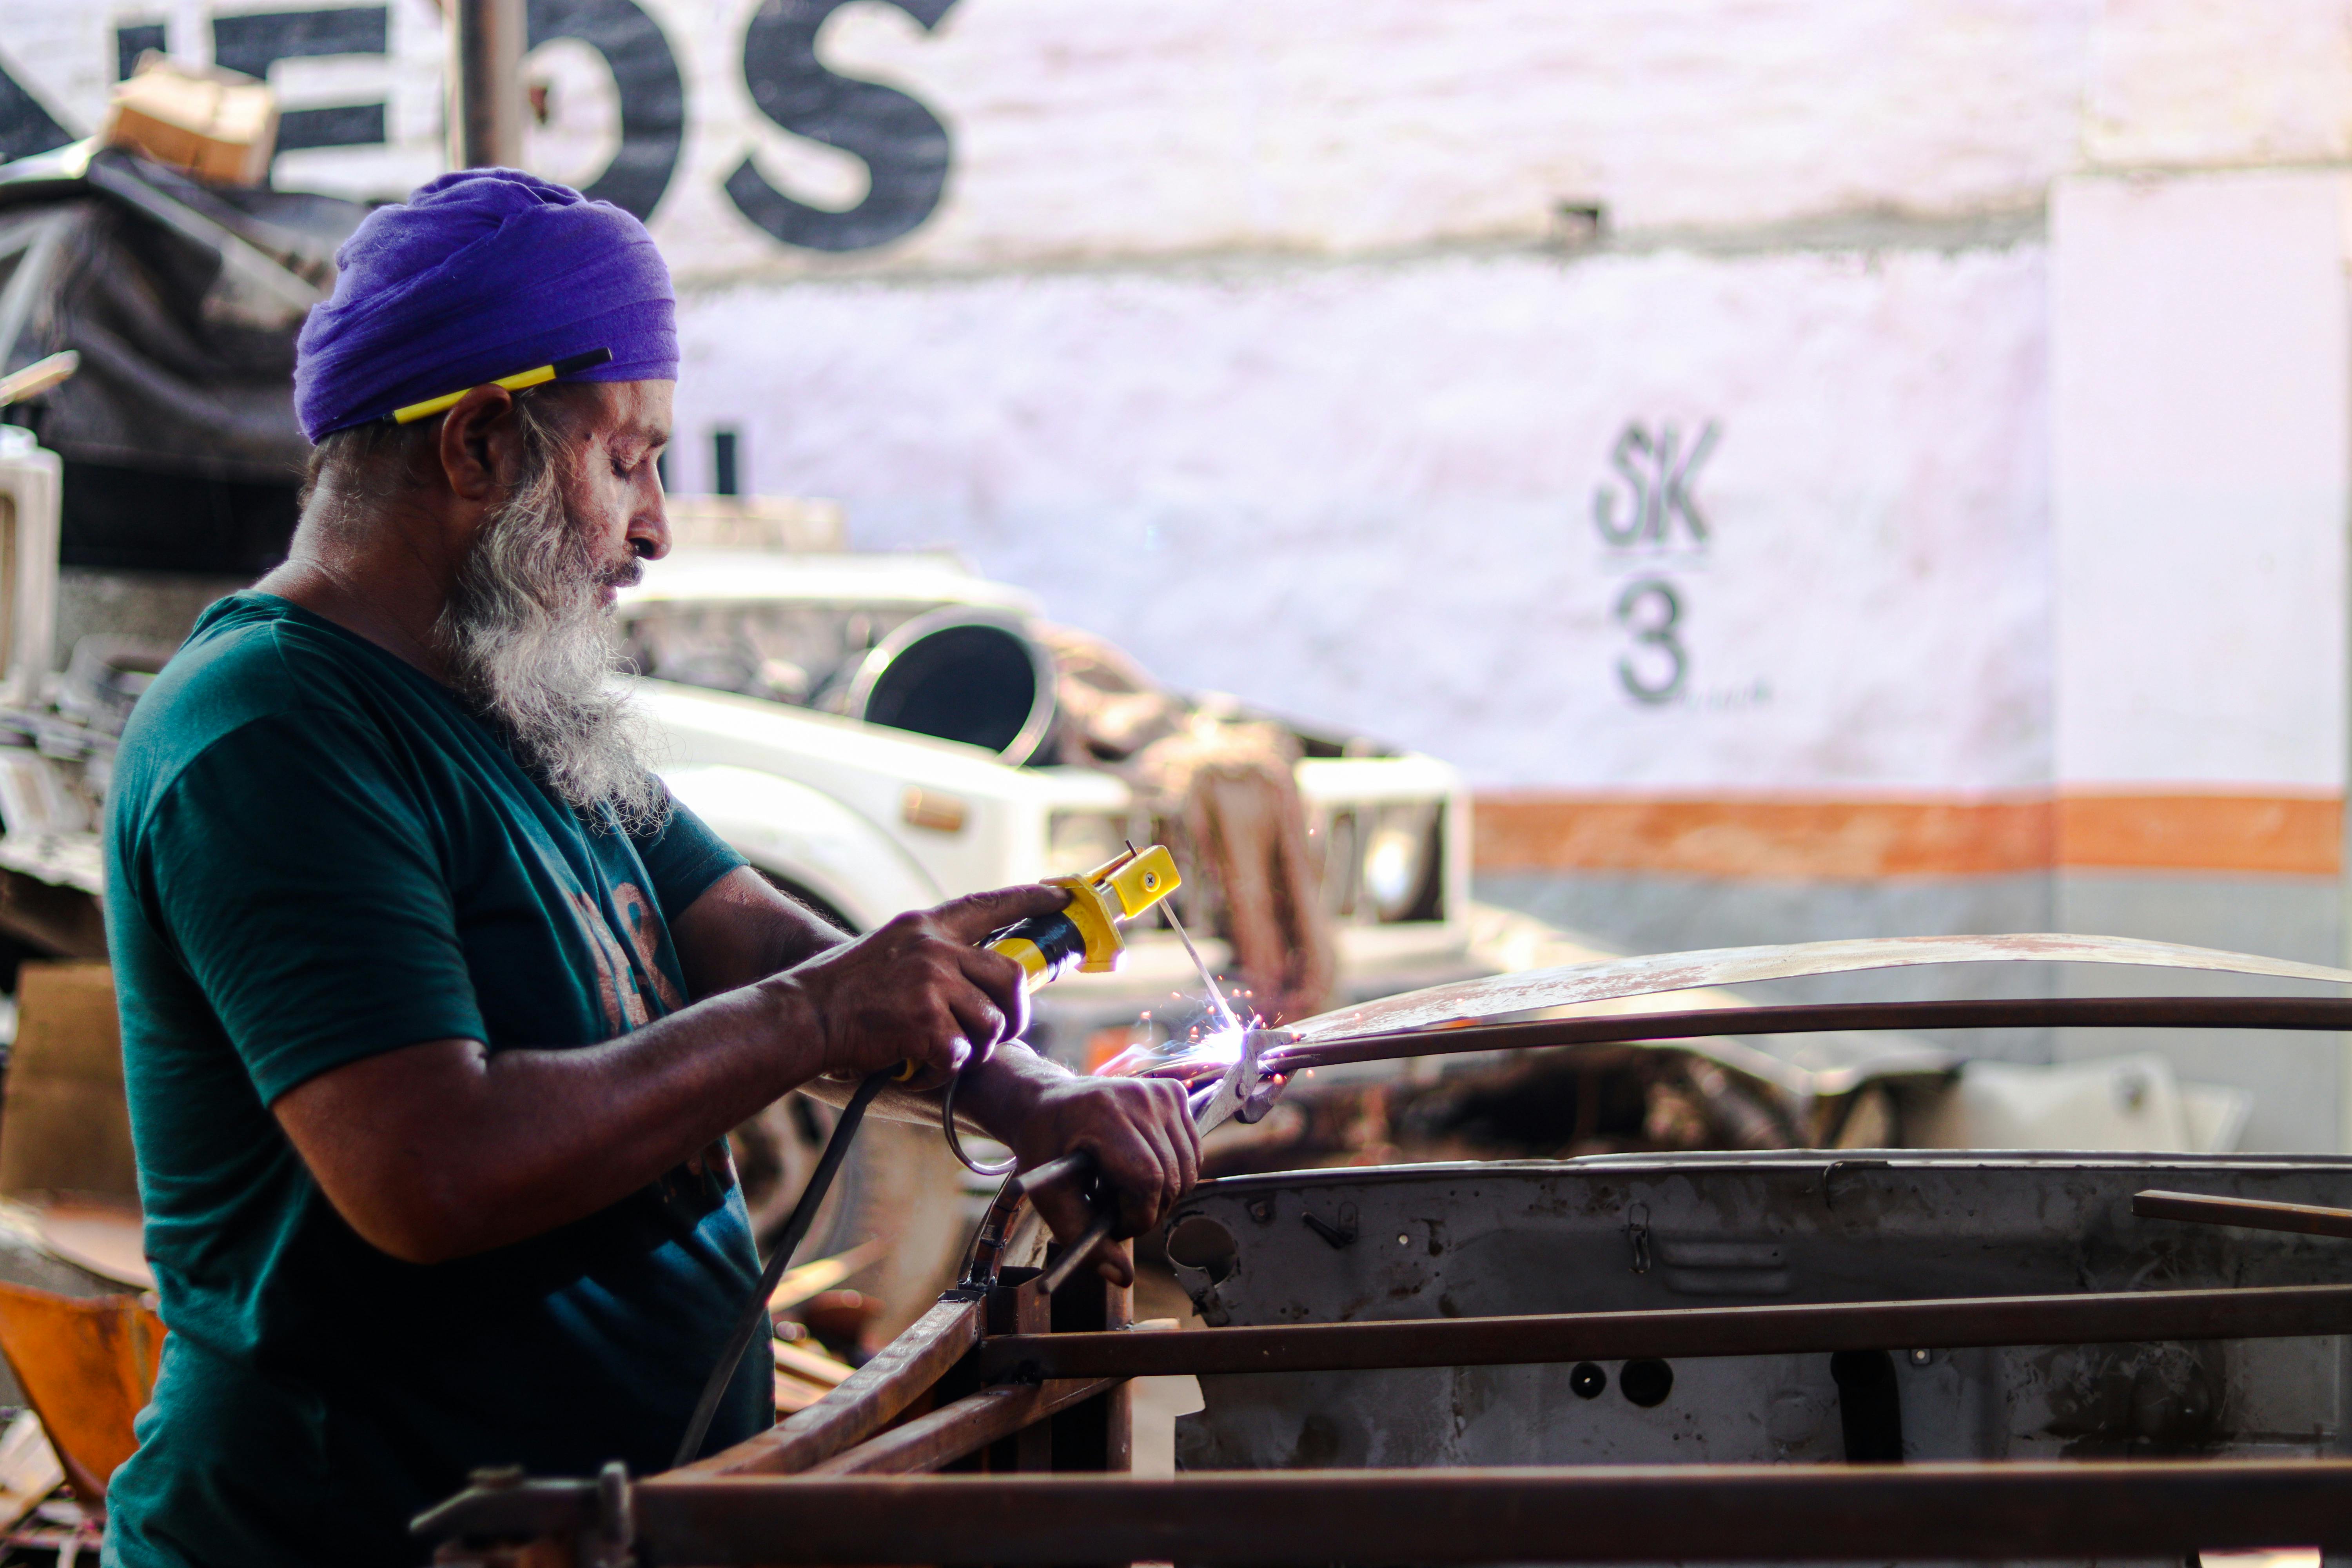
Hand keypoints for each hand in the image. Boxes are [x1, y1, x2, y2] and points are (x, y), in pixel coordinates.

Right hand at [774, 885, 1067, 1083]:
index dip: (1031, 898)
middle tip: (1001, 1032)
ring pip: (992, 1023)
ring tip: (941, 1052)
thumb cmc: (843, 992)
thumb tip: (980, 980)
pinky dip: (944, 1069)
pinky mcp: (925, 1021)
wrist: (803, 1014)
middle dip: (1015, 1013)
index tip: (1062, 895)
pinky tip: (919, 1065)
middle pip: (1011, 977)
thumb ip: (934, 957)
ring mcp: (931, 983)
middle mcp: (934, 948)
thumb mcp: (890, 951)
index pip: (990, 905)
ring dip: (974, 1048)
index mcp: (927, 927)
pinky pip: (962, 1054)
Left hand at [1007, 1074, 1200, 1287]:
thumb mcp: (1049, 1195)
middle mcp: (1139, 1097)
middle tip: (1117, 1211)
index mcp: (1103, 1115)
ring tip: (1123, 1187)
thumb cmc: (1044, 1149)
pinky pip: (1193, 1151)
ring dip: (1163, 1194)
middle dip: (1149, 1210)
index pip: (1147, 1180)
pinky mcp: (1174, 1092)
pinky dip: (1175, 1172)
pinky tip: (1140, 1167)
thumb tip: (1121, 1277)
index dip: (1138, 1216)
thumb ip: (1080, 1237)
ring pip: (1189, 1169)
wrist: (1045, 1102)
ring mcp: (1160, 1092)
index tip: (1114, 1224)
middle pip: (1172, 1178)